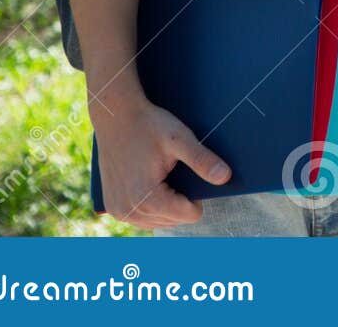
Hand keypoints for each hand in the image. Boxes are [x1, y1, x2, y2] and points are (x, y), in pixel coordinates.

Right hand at [89, 91, 230, 228]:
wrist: (116, 116)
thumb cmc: (148, 125)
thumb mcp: (180, 139)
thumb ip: (202, 160)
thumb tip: (225, 177)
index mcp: (147, 198)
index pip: (188, 215)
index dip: (197, 195)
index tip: (189, 172)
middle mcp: (129, 211)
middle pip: (175, 220)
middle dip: (182, 200)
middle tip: (175, 171)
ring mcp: (118, 211)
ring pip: (159, 221)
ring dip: (168, 205)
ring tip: (163, 176)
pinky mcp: (112, 207)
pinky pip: (142, 218)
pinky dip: (153, 207)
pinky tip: (153, 185)